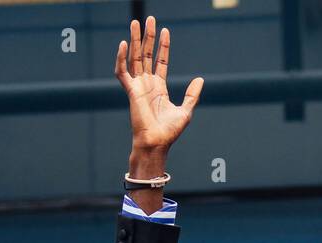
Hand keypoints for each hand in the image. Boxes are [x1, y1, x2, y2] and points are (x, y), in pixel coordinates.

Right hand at [115, 17, 202, 158]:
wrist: (158, 143)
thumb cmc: (170, 132)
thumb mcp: (186, 111)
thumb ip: (191, 94)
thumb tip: (200, 79)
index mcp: (159, 87)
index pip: (161, 61)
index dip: (163, 46)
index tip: (165, 31)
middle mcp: (147, 84)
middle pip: (146, 55)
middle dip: (147, 37)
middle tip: (149, 19)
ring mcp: (138, 86)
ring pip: (134, 58)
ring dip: (133, 40)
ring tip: (135, 22)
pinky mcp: (130, 91)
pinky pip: (122, 72)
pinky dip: (121, 58)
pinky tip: (123, 44)